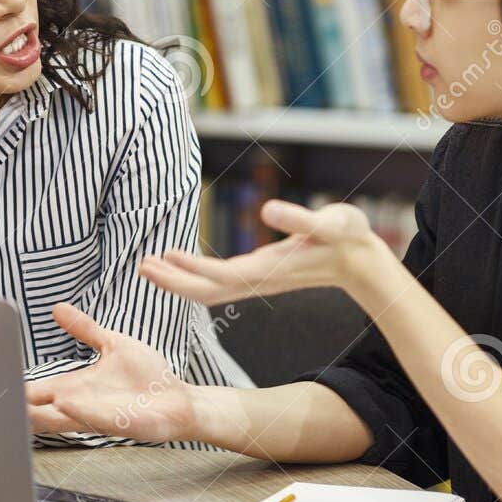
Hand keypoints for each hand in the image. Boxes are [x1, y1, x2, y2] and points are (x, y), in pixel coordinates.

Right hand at [25, 304, 197, 443]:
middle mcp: (80, 404)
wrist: (177, 398)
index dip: (16, 387)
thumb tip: (58, 308)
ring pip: (59, 419)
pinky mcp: (118, 423)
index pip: (38, 390)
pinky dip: (77, 409)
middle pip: (39, 409)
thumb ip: (85, 328)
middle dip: (19, 406)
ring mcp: (97, 415)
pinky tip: (62, 401)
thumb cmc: (147, 377)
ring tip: (18, 405)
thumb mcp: (112, 344)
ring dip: (40, 413)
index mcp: (76, 387)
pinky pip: (93, 417)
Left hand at [139, 200, 383, 305]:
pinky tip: (178, 260)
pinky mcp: (258, 273)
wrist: (360, 261)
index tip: (163, 258)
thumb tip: (267, 210)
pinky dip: (192, 273)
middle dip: (173, 282)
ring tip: (149, 265)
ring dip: (177, 279)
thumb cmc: (346, 237)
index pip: (220, 276)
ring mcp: (256, 279)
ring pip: (208, 289)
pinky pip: (216, 281)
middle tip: (141, 266)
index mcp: (269, 269)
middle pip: (206, 291)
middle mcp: (258, 279)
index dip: (190, 270)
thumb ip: (302, 219)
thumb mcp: (331, 222)